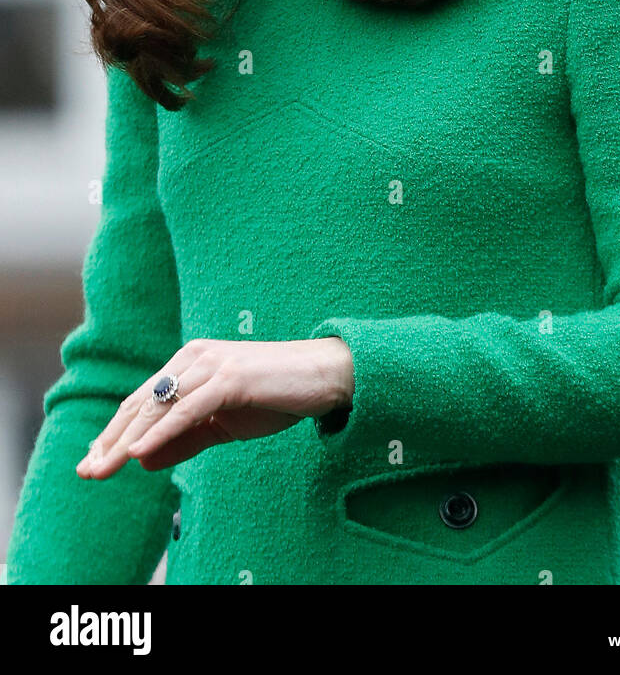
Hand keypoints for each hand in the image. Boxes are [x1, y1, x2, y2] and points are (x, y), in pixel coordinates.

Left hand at [75, 336, 353, 478]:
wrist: (325, 375)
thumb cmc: (276, 394)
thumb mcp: (224, 422)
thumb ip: (184, 438)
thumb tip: (142, 460)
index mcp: (190, 362)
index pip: (142, 400)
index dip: (114, 432)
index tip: (92, 462)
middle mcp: (194, 357)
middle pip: (141, 402)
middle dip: (110, 439)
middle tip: (86, 471)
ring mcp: (211, 365)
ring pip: (157, 406)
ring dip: (125, 440)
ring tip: (102, 467)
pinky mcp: (229, 378)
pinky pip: (186, 410)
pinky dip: (159, 432)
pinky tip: (138, 453)